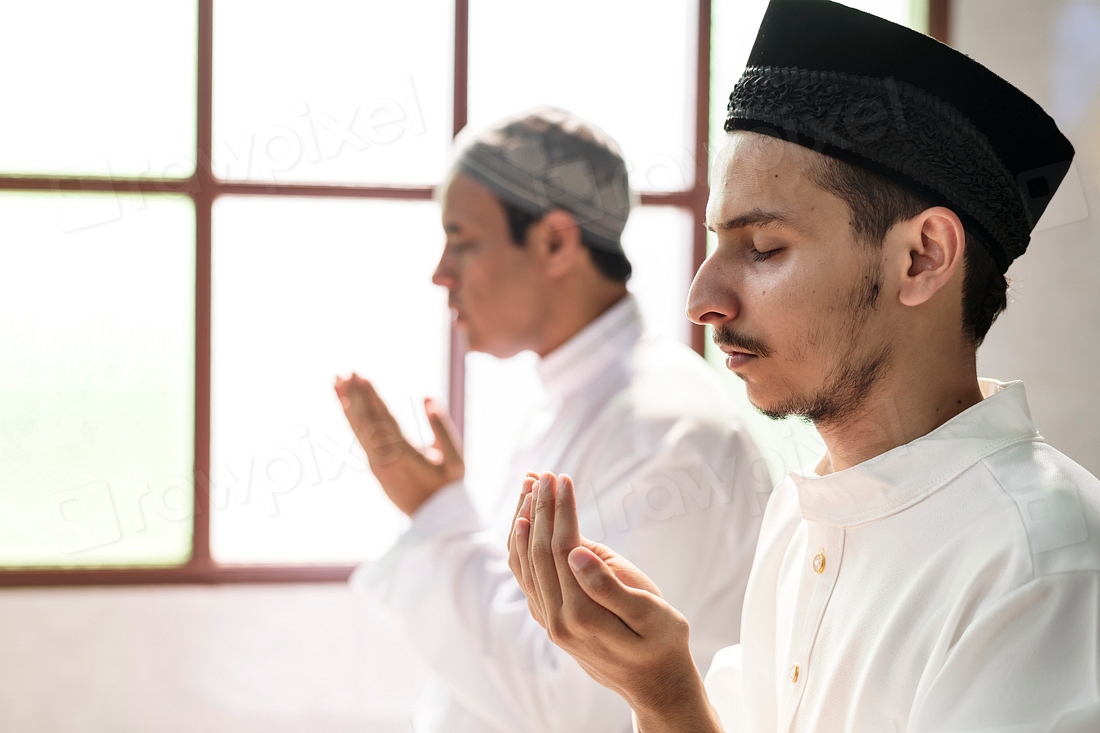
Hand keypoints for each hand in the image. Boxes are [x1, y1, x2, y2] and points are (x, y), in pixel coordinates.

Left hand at [333, 373, 462, 515]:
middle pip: (364, 421)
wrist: (437, 522)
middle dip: (354, 395)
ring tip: (337, 383)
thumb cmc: (449, 488)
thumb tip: (426, 398)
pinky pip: (359, 439)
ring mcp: (376, 465)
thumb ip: (442, 428)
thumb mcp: (455, 460)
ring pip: (357, 430)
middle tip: (343, 372)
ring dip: (346, 405)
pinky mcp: (375, 469)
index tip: (360, 375)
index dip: (370, 396)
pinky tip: (346, 407)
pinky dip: (352, 421)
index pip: (382, 417)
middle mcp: (384, 459)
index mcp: (403, 454)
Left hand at [506, 472, 723, 731]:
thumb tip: (574, 551)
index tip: (562, 477)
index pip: (562, 548)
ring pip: (524, 561)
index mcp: (581, 614)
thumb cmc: (661, 641)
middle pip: (538, 550)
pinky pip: (525, 574)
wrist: (653, 682)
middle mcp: (556, 619)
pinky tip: (524, 521)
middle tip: (542, 472)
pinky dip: (521, 543)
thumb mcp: (650, 614)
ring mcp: (548, 620)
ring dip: (525, 520)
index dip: (560, 510)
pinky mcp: (547, 617)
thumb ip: (609, 585)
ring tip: (528, 486)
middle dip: (540, 507)